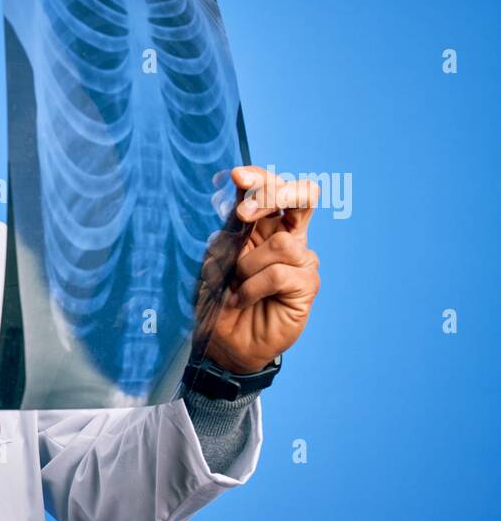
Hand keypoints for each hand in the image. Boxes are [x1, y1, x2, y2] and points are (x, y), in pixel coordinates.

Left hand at [204, 165, 320, 373]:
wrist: (226, 344)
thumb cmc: (220, 302)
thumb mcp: (213, 264)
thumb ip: (226, 237)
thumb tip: (235, 210)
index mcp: (265, 228)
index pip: (272, 190)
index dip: (260, 178)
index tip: (237, 177)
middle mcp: (288, 238)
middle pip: (300, 197)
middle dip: (273, 195)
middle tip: (246, 213)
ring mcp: (301, 261)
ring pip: (282, 243)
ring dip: (249, 265)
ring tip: (236, 285)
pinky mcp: (307, 285)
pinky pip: (281, 274)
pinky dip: (253, 287)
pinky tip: (242, 299)